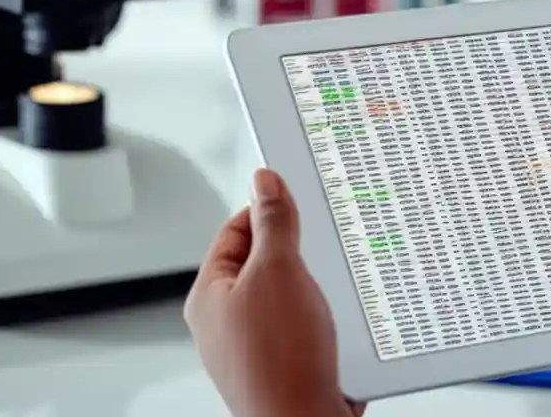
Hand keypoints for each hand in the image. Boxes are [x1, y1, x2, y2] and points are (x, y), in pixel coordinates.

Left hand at [185, 169, 365, 416]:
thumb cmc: (281, 360)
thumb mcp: (278, 271)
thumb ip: (273, 223)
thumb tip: (265, 182)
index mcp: (210, 297)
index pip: (234, 233)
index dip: (265, 211)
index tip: (295, 198)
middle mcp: (226, 325)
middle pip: (263, 266)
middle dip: (297, 253)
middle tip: (320, 243)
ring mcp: (255, 349)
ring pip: (289, 299)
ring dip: (315, 290)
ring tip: (331, 290)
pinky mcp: (285, 368)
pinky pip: (307, 330)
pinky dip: (325, 321)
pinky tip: (341, 322)